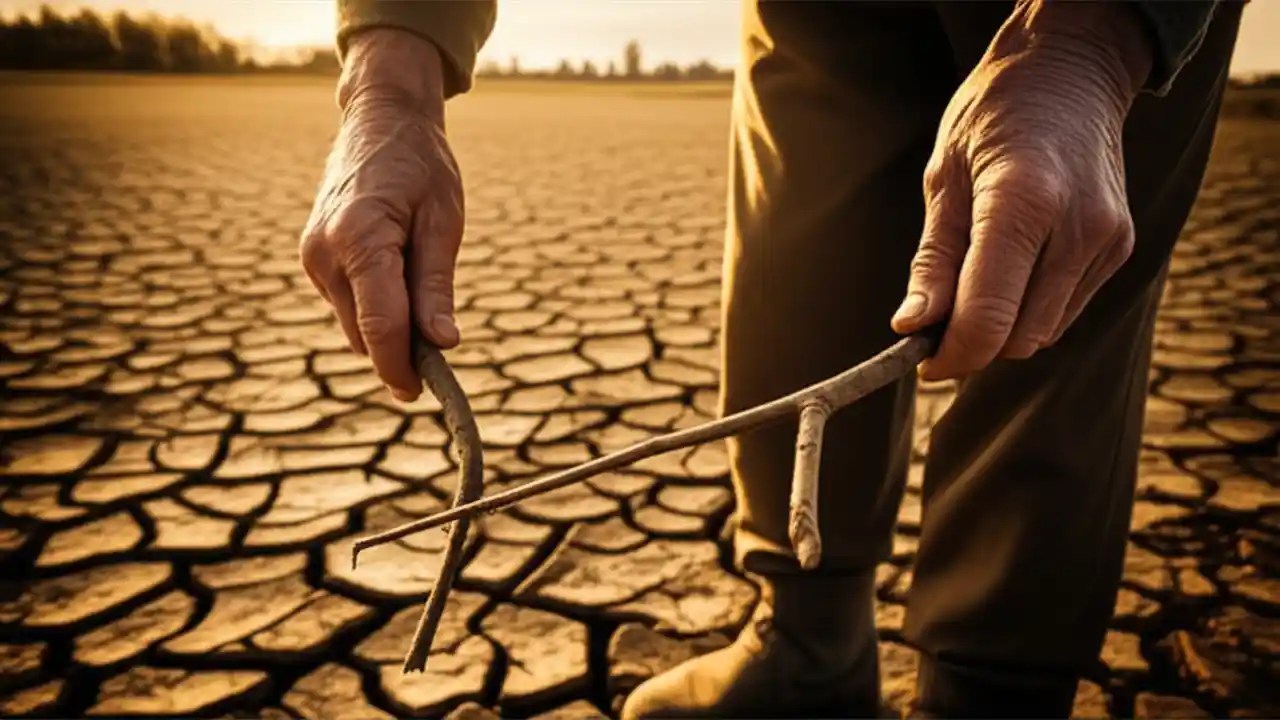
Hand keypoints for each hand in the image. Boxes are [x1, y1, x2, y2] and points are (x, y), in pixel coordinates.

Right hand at [300, 29, 463, 401]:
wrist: (380, 120)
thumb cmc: (421, 165)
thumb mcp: (443, 222)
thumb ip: (436, 286)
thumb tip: (442, 344)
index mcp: (360, 239)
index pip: (380, 326)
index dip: (401, 368)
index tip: (422, 393)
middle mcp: (325, 254)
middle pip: (364, 333)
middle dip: (400, 353)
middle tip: (442, 349)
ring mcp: (313, 257)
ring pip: (354, 325)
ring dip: (388, 330)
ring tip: (423, 292)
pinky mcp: (313, 259)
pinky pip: (348, 305)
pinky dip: (375, 309)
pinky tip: (399, 278)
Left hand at [891, 1, 1152, 380]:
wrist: (1069, 74)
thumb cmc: (992, 119)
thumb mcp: (944, 180)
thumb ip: (932, 262)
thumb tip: (912, 327)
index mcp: (1024, 202)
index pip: (989, 316)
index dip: (950, 354)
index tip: (920, 359)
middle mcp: (1078, 227)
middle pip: (1017, 336)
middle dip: (971, 342)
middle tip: (934, 321)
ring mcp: (1107, 240)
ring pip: (1042, 333)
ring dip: (1001, 328)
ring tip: (972, 280)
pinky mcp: (1120, 248)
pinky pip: (1064, 311)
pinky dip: (1029, 309)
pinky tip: (1013, 265)